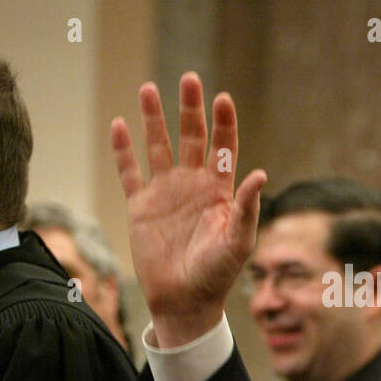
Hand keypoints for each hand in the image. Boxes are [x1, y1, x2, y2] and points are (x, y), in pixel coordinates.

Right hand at [112, 74, 266, 345]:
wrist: (184, 300)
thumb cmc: (217, 274)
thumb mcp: (238, 242)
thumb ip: (246, 208)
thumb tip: (261, 174)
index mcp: (220, 190)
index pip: (223, 146)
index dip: (223, 122)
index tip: (222, 98)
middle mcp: (193, 184)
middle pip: (190, 136)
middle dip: (189, 109)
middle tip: (189, 79)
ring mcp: (165, 192)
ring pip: (157, 146)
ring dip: (153, 118)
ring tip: (148, 89)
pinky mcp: (140, 206)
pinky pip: (130, 172)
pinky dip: (123, 150)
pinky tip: (119, 125)